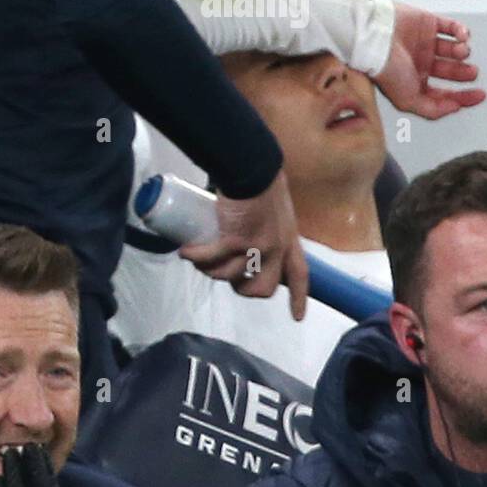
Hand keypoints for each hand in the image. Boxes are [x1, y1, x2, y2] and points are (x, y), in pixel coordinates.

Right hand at [180, 168, 308, 320]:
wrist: (252, 169)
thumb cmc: (262, 182)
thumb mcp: (276, 211)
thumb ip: (267, 225)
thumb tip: (246, 232)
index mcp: (289, 240)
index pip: (300, 275)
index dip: (298, 298)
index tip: (297, 317)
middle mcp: (277, 248)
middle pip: (264, 288)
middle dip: (246, 290)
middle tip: (231, 280)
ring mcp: (257, 247)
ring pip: (233, 277)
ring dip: (213, 272)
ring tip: (200, 260)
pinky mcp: (235, 240)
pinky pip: (212, 258)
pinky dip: (196, 256)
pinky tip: (186, 251)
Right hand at [373, 3, 486, 119]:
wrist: (374, 37)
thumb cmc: (384, 68)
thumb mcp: (407, 100)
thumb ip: (432, 109)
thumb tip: (454, 107)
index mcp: (414, 82)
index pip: (443, 93)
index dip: (463, 96)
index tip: (479, 95)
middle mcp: (420, 63)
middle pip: (451, 71)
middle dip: (464, 74)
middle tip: (472, 73)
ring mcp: (424, 43)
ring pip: (453, 49)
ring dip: (462, 52)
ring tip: (461, 52)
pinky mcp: (427, 23)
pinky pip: (451, 27)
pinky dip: (461, 31)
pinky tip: (462, 37)